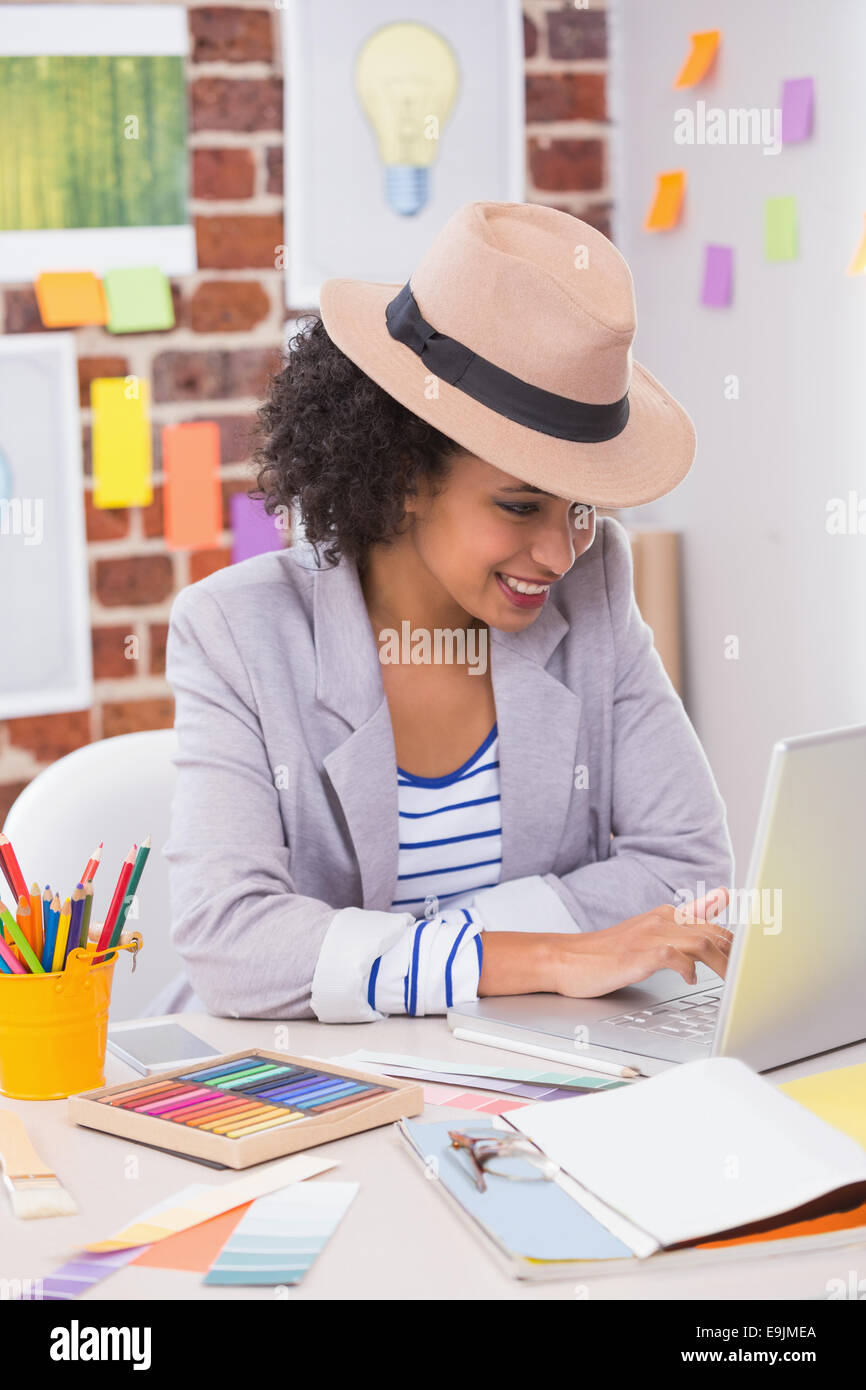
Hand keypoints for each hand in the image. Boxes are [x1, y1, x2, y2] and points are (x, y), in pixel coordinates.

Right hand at [551, 885, 732, 998]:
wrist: (565, 959)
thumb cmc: (607, 952)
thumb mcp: (651, 932)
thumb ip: (688, 916)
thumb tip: (721, 897)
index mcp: (666, 916)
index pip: (715, 927)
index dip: (737, 946)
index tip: (752, 961)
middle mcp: (661, 921)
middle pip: (714, 934)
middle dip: (737, 957)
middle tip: (748, 979)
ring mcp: (648, 937)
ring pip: (700, 943)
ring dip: (721, 965)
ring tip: (731, 982)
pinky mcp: (637, 955)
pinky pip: (673, 957)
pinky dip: (688, 970)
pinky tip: (690, 980)